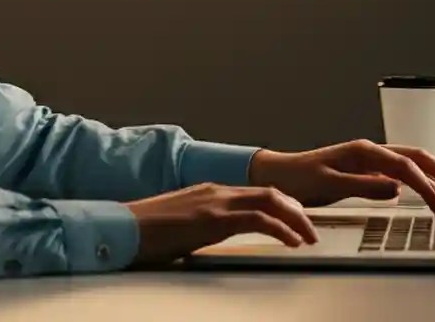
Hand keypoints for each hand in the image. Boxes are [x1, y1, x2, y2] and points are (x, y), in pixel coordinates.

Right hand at [124, 183, 319, 265]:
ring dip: (295, 218)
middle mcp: (216, 192)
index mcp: (210, 193)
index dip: (281, 205)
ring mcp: (215, 202)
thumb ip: (202, 227)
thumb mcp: (182, 227)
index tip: (296, 220)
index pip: (255, 193)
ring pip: (269, 201)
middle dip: (296, 209)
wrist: (124, 227)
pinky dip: (280, 229)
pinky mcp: (213, 219)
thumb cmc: (146, 232)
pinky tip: (291, 242)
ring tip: (308, 236)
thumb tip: (213, 239)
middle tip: (311, 228)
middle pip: (269, 192)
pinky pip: (257, 219)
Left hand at [248, 139, 434, 219]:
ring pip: (406, 164)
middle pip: (413, 157)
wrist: (277, 175)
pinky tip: (419, 191)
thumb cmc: (298, 178)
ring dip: (428, 177)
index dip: (428, 186)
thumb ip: (363, 186)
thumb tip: (396, 188)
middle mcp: (367, 151)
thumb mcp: (329, 184)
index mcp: (362, 152)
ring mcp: (365, 159)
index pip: (405, 167)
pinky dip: (413, 181)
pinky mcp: (361, 169)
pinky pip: (395, 172)